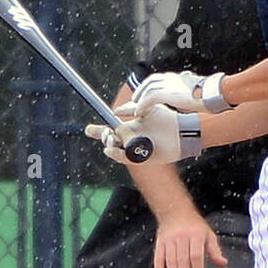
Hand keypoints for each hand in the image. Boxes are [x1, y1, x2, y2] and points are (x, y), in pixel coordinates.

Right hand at [85, 104, 200, 165]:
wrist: (180, 131)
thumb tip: (115, 111)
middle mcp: (130, 140)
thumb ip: (131, 108)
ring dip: (109, 143)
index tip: (88, 129)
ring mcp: (135, 150)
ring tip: (111, 136)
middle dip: (101, 135)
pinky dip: (116, 154)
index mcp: (130, 128)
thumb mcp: (147, 109)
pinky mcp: (141, 158)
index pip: (109, 129)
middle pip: (109, 140)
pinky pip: (125, 158)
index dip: (98, 130)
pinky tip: (111, 148)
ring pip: (115, 150)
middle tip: (105, 131)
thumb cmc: (166, 120)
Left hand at [122, 70, 232, 119]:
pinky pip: (149, 99)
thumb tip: (190, 91)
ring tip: (136, 109)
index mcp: (178, 77)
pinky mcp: (167, 94)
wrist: (213, 93)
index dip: (149, 86)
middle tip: (135, 100)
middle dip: (141, 91)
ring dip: (140, 100)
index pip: (158, 79)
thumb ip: (189, 89)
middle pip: (150, 82)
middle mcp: (171, 78)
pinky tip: (139, 113)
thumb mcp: (197, 90)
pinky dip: (142, 105)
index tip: (145, 93)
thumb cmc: (210, 93)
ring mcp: (168, 85)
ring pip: (147, 90)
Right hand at [154, 208, 227, 267]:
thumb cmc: (195, 225)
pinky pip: (158, 257)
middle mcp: (182, 237)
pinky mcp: (160, 242)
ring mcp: (170, 239)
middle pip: (182, 260)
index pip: (196, 255)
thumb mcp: (208, 234)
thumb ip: (215, 250)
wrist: (175, 210)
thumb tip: (223, 263)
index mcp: (196, 235)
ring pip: (170, 260)